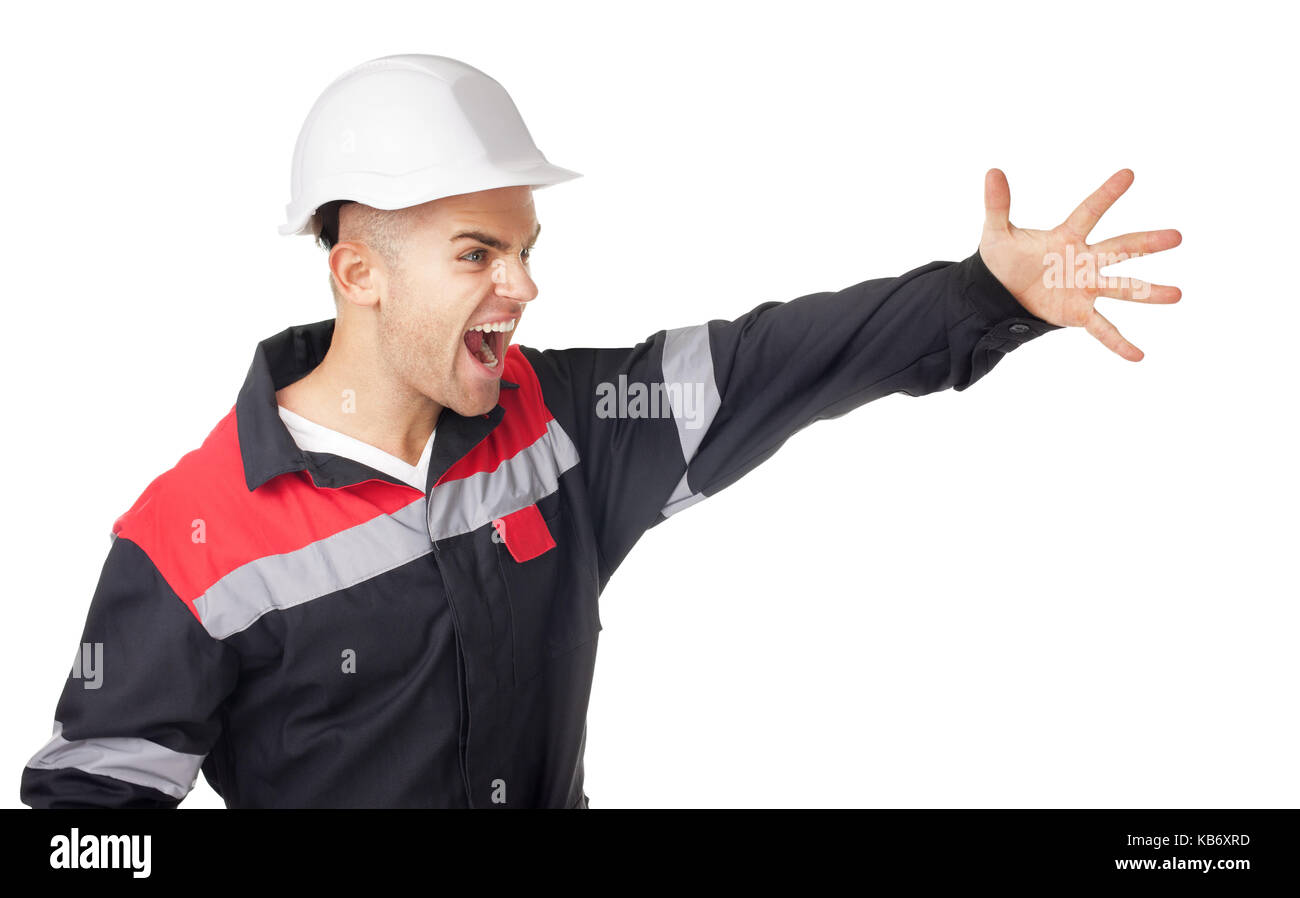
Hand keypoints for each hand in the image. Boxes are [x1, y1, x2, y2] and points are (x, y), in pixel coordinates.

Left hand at [979, 168, 1181, 360]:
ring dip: (1149, 292)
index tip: (1128, 174)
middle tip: (1176, 236)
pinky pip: (1102, 329)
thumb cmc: (1003, 261)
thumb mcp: (997, 234)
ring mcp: (1085, 287)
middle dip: (1146, 243)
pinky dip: (1118, 343)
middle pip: (1120, 248)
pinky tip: (1137, 356)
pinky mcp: (1079, 312)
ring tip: (1177, 294)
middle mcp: (1083, 260)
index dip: (1106, 194)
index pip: (1089, 212)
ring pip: (1122, 288)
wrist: (997, 295)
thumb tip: (992, 171)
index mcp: (1066, 237)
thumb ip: (997, 204)